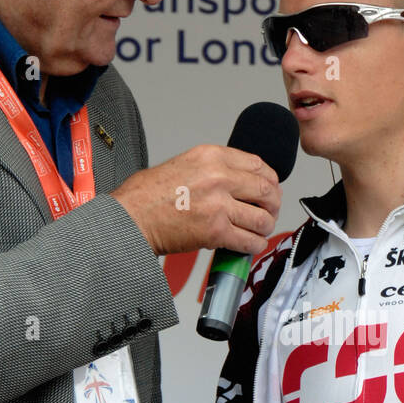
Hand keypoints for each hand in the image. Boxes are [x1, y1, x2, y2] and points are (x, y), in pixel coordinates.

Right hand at [112, 144, 280, 256]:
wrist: (130, 218)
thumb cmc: (148, 195)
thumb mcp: (184, 163)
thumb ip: (215, 168)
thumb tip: (241, 181)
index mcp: (212, 156)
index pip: (259, 165)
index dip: (271, 180)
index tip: (270, 189)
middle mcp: (218, 177)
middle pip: (266, 191)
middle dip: (273, 205)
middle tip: (269, 212)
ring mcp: (218, 205)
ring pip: (262, 218)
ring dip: (265, 227)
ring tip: (258, 230)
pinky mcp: (215, 231)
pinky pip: (249, 241)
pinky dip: (254, 245)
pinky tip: (249, 245)